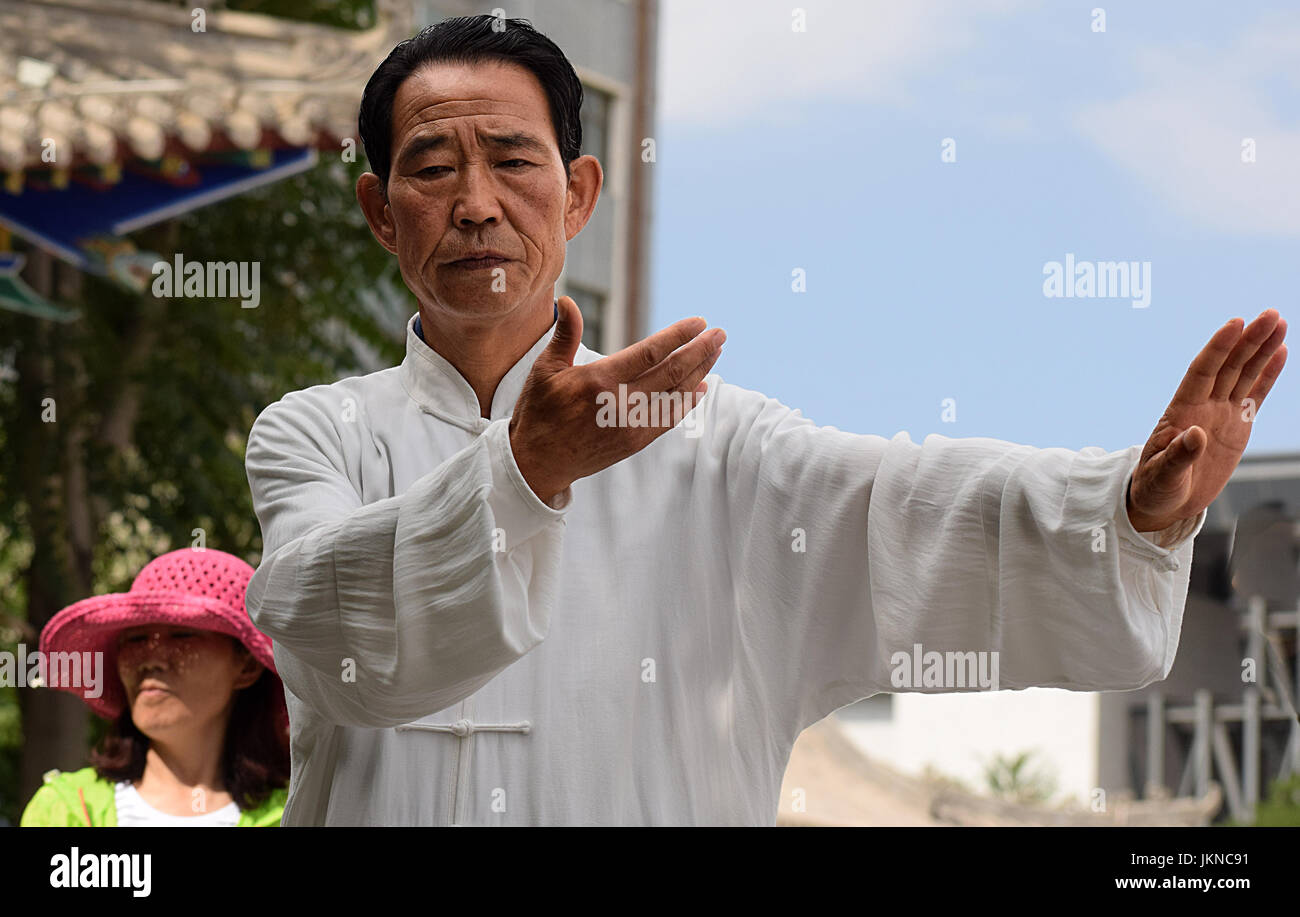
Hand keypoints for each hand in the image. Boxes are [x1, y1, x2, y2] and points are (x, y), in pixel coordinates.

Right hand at [509, 296, 724, 501]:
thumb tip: (567, 301)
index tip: (700, 323)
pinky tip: (701, 386)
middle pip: (673, 372)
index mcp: (599, 380)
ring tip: (716, 353)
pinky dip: (688, 401)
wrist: (538, 463)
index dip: (679, 336)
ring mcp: (631, 425)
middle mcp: (620, 403)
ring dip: (700, 372)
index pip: (651, 352)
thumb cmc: (539, 411)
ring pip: (676, 395)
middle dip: (701, 351)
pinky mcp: (635, 442)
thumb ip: (565, 335)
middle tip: (721, 334)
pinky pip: (670, 418)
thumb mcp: (545, 369)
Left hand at [1128, 309, 1286, 532]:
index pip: (1202, 371)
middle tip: (1270, 314)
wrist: (1165, 500)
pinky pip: (1255, 394)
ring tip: (1278, 323)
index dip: (1218, 347)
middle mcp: (1203, 405)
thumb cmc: (1156, 487)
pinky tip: (1280, 352)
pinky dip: (1268, 374)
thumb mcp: (1163, 476)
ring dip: (1261, 349)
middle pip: (1228, 366)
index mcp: (1181, 411)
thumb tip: (1195, 435)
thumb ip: (1178, 456)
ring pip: (1244, 374)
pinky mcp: (1237, 425)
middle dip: (1249, 340)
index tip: (1235, 323)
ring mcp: (1221, 413)